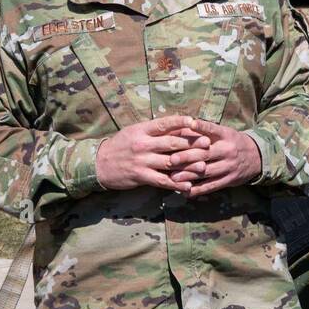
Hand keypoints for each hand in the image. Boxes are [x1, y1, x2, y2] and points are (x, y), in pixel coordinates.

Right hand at [96, 115, 210, 192]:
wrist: (100, 163)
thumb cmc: (122, 145)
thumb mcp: (135, 132)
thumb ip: (155, 130)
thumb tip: (180, 124)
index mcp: (142, 130)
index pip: (164, 124)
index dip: (180, 122)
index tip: (195, 121)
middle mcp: (143, 144)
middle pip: (172, 143)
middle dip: (192, 144)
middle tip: (208, 144)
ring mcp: (142, 161)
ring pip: (170, 162)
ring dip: (189, 165)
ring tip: (204, 166)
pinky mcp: (141, 176)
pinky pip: (162, 181)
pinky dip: (176, 184)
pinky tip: (188, 186)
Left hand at [175, 120, 261, 197]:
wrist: (257, 156)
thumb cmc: (233, 142)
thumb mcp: (224, 133)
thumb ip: (206, 131)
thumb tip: (183, 126)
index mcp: (226, 136)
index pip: (213, 129)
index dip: (201, 127)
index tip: (190, 124)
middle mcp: (228, 150)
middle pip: (206, 153)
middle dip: (187, 157)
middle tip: (171, 160)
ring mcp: (229, 166)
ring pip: (207, 171)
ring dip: (189, 175)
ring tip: (173, 178)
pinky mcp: (229, 180)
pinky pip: (212, 186)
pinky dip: (198, 190)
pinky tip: (186, 191)